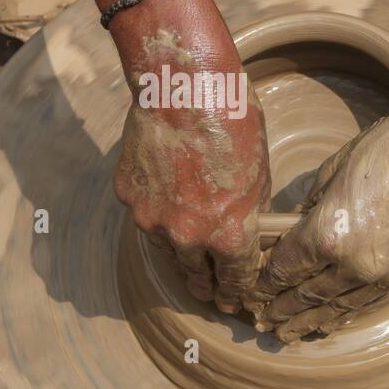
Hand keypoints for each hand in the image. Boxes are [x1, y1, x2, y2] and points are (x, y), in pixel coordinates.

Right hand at [114, 62, 270, 313]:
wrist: (183, 88)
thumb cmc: (232, 122)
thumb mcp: (259, 173)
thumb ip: (249, 212)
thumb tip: (248, 232)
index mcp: (229, 234)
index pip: (235, 279)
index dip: (237, 292)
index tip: (234, 300)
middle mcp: (188, 236)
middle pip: (196, 276)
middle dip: (206, 287)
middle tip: (210, 294)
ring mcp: (153, 219)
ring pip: (168, 251)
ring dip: (179, 256)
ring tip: (186, 261)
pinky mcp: (129, 198)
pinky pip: (145, 217)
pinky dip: (155, 215)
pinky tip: (164, 204)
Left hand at [252, 103, 388, 341]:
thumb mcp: (338, 167)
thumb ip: (313, 203)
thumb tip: (296, 224)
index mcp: (328, 232)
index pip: (285, 267)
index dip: (264, 283)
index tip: (251, 293)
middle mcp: (354, 262)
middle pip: (307, 294)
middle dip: (280, 309)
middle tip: (260, 323)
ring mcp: (386, 273)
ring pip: (338, 306)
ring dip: (310, 321)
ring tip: (288, 334)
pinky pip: (369, 302)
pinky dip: (345, 314)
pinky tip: (331, 321)